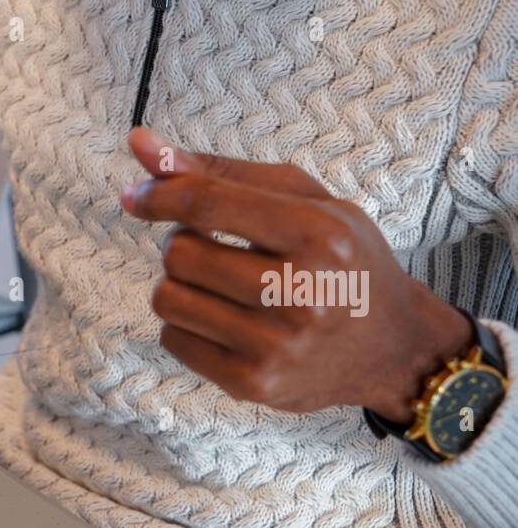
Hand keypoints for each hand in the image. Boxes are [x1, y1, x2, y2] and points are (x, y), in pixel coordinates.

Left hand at [120, 128, 473, 421]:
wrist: (391, 349)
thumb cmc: (343, 262)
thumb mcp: (305, 202)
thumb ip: (222, 172)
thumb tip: (140, 144)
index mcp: (318, 233)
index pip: (208, 204)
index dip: (159, 194)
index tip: (136, 195)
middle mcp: (299, 291)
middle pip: (180, 253)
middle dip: (182, 244)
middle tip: (214, 249)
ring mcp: (275, 344)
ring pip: (168, 299)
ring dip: (178, 285)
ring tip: (217, 285)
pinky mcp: (253, 382)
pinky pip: (173, 340)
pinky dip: (184, 324)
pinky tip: (221, 320)